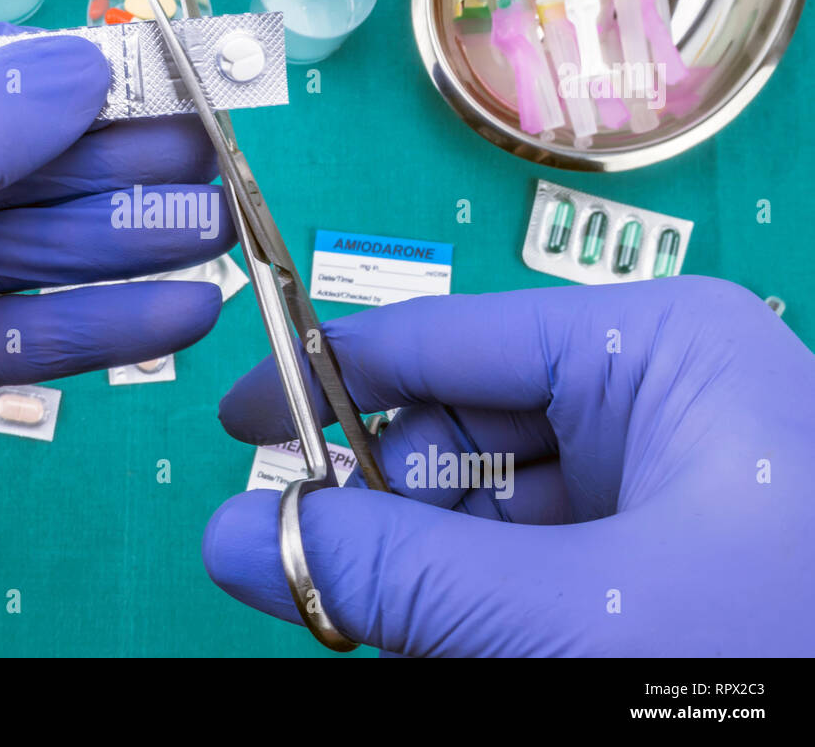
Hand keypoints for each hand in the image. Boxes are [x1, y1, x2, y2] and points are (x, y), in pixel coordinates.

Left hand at [0, 12, 232, 655]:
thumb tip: (75, 63)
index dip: (29, 74)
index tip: (135, 82)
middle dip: (93, 164)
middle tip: (204, 160)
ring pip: (5, 248)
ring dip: (110, 245)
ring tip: (214, 233)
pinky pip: (4, 328)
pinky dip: (86, 324)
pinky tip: (172, 316)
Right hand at [204, 277, 813, 655]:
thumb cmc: (775, 658)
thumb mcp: (568, 621)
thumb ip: (393, 576)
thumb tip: (234, 537)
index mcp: (658, 351)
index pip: (446, 336)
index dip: (328, 374)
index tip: (237, 421)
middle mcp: (665, 399)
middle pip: (462, 426)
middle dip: (382, 501)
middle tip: (311, 574)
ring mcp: (672, 484)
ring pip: (492, 506)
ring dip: (427, 567)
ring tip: (388, 623)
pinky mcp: (673, 558)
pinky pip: (535, 560)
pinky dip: (478, 603)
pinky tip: (453, 637)